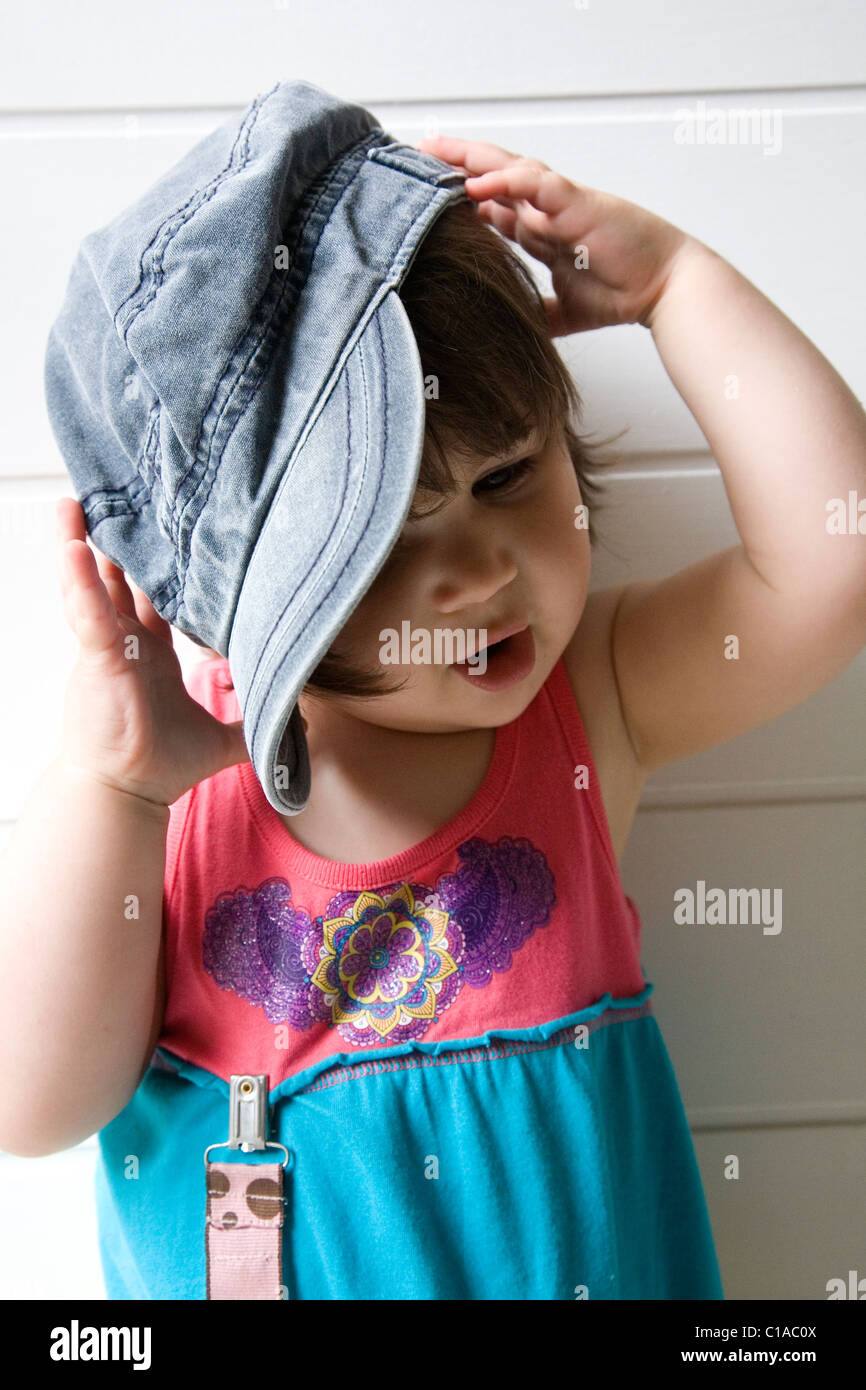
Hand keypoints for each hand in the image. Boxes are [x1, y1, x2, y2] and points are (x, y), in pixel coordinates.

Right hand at [55, 497, 249, 807]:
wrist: (128, 794)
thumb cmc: (161, 766)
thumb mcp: (222, 739)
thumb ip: (255, 723)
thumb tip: (298, 720)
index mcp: (151, 655)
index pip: (157, 599)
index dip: (164, 569)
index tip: (174, 536)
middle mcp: (126, 644)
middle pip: (120, 581)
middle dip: (118, 543)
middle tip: (122, 499)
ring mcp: (108, 648)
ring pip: (93, 586)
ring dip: (82, 545)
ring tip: (74, 504)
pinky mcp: (98, 659)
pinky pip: (89, 613)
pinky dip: (81, 580)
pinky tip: (75, 546)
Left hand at [416, 135, 694, 332]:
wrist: (663, 289)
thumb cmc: (624, 291)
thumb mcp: (566, 310)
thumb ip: (539, 312)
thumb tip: (513, 333)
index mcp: (543, 230)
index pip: (492, 205)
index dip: (458, 197)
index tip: (424, 195)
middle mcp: (547, 210)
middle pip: (492, 176)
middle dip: (455, 164)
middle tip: (417, 155)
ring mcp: (561, 203)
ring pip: (508, 168)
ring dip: (471, 158)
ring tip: (435, 152)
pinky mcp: (577, 204)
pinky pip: (537, 183)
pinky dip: (506, 180)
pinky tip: (476, 183)